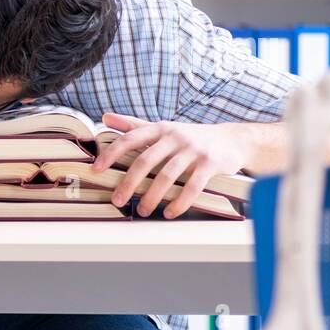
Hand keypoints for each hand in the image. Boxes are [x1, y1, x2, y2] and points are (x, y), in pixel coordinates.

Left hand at [93, 113, 252, 218]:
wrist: (232, 140)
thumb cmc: (192, 137)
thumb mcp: (164, 128)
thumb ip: (135, 125)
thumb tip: (105, 117)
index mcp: (161, 128)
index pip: (130, 139)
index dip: (111, 154)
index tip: (96, 170)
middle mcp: (175, 136)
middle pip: (145, 160)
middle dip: (128, 183)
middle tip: (117, 200)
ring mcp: (194, 150)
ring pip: (167, 177)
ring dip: (151, 197)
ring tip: (142, 210)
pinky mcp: (210, 163)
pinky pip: (192, 187)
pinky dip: (179, 203)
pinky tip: (169, 213)